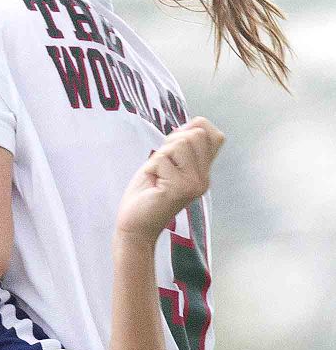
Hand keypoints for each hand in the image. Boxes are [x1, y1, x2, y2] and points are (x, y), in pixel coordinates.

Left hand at [115, 118, 223, 245]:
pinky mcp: (181, 189)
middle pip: (195, 134)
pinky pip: (162, 159)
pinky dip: (151, 168)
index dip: (191, 131)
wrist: (135, 226)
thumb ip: (182, 147)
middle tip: (161, 166)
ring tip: (157, 176)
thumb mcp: (167, 163)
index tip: (172, 151)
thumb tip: (195, 124)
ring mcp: (194, 184)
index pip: (215, 135)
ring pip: (179, 144)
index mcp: (203, 172)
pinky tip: (153, 184)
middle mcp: (204, 178)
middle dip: (170, 144)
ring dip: (160, 156)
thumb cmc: (147, 193)